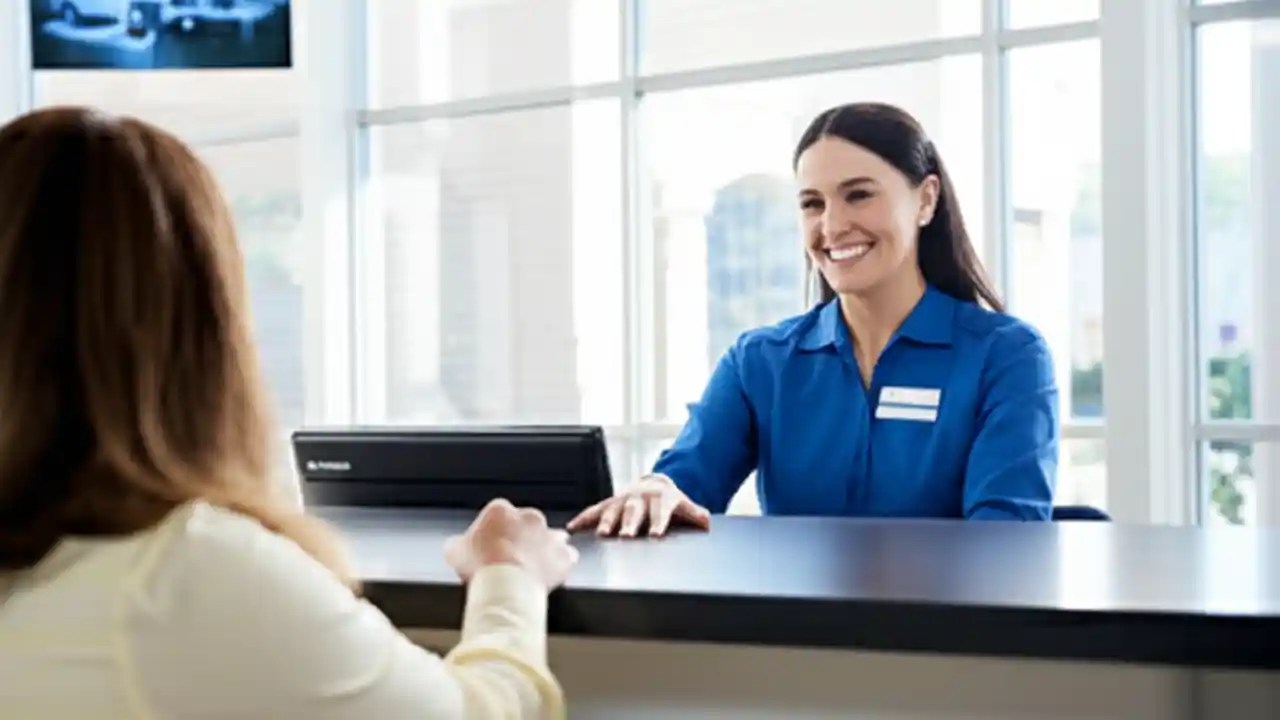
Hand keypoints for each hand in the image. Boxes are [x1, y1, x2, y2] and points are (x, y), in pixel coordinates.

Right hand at [444, 499, 578, 589]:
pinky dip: (560, 564)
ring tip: (533, 565)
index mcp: (500, 510)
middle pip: (524, 524)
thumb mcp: (454, 551)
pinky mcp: (563, 555)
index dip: (492, 533)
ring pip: (549, 537)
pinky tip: (551, 573)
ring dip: (542, 548)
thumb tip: (456, 546)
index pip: (497, 516)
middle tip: (509, 558)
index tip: (488, 547)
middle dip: (519, 538)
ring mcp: (549, 535)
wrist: (506, 586)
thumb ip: (458, 543)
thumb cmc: (480, 567)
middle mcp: (528, 516)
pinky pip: (566, 557)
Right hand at [567, 474, 710, 537]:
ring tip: (601, 534)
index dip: (658, 523)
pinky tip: (573, 528)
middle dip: (628, 523)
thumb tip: (707, 522)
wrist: (653, 484)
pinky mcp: (608, 503)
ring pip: (613, 510)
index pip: (660, 512)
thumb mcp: (684, 505)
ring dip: (607, 521)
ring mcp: (622, 499)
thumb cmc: (669, 501)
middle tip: (625, 535)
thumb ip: (695, 514)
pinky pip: (593, 510)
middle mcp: (639, 498)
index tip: (655, 535)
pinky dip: (583, 518)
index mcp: (660, 499)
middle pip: (634, 511)